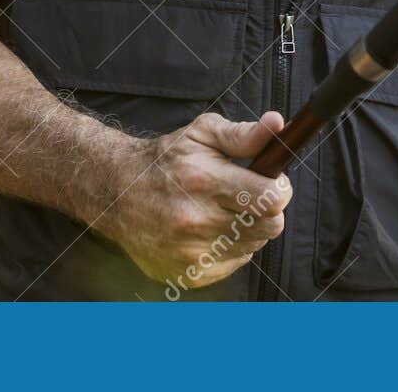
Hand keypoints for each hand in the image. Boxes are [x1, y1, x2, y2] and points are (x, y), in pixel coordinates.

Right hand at [89, 111, 291, 289]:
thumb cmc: (165, 159)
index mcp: (204, 181)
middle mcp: (197, 221)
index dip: (279, 188)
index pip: (271, 199)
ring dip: (248, 229)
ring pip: (254, 246)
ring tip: (223, 211)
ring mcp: (191, 253)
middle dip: (266, 209)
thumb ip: (243, 133)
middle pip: (269, 227)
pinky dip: (231, 248)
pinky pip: (234, 263)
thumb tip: (277, 124)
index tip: (271, 181)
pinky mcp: (188, 274)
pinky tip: (211, 230)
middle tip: (246, 196)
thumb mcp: (202, 133)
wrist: (118, 193)